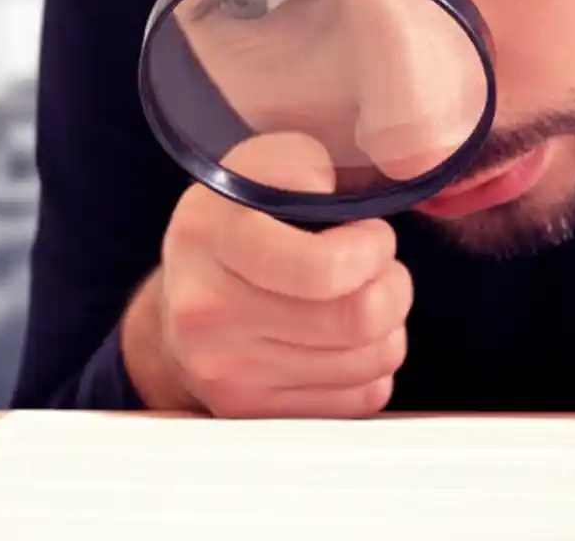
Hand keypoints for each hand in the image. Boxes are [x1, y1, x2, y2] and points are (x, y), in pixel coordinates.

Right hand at [122, 132, 412, 418]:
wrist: (182, 304)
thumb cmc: (238, 225)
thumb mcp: (258, 167)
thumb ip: (300, 163)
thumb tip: (326, 192)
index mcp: (209, 238)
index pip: (322, 271)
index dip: (372, 250)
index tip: (371, 236)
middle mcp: (207, 313)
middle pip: (358, 320)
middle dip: (392, 286)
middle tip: (378, 268)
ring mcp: (227, 373)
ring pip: (371, 362)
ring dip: (387, 327)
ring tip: (359, 299)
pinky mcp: (254, 413)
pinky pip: (362, 398)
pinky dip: (370, 366)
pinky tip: (342, 339)